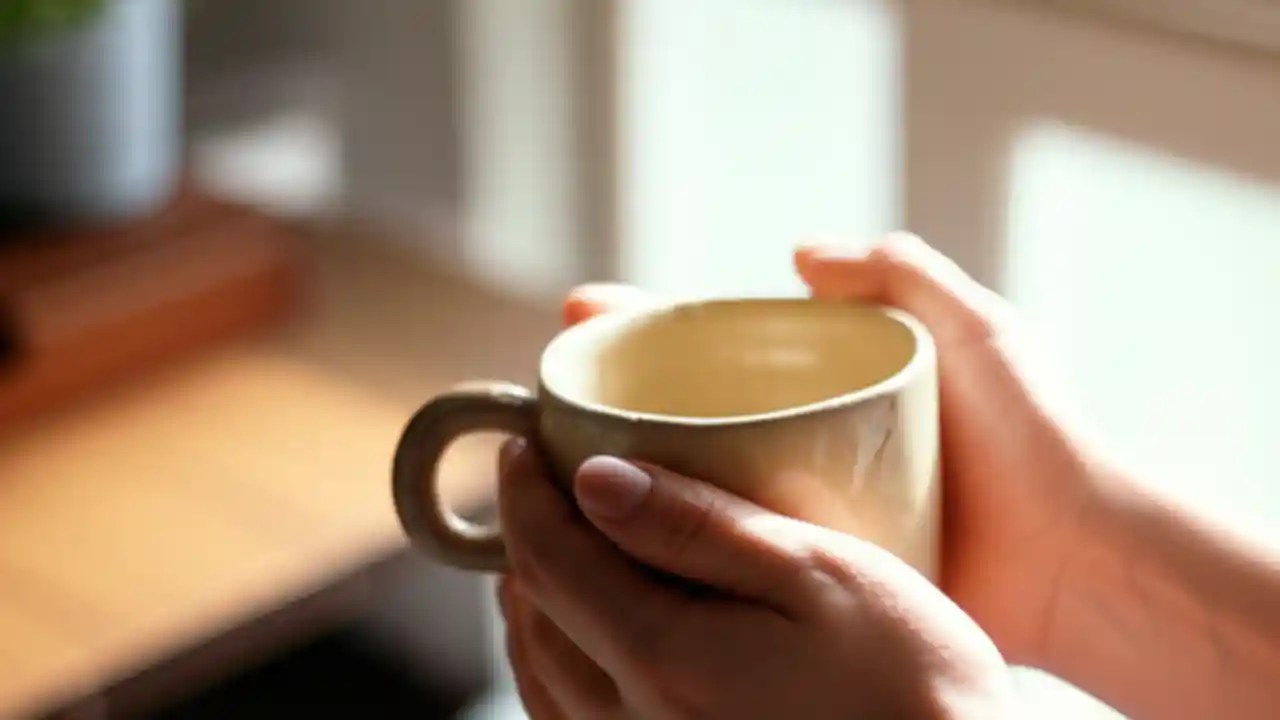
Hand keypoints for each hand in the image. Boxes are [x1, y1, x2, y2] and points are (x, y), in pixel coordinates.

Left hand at [498, 442, 1012, 718]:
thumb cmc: (912, 684)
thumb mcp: (816, 575)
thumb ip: (697, 526)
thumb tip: (594, 478)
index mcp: (661, 657)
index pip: (548, 559)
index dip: (522, 494)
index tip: (521, 445)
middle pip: (534, 617)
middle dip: (521, 542)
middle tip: (536, 487)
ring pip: (543, 677)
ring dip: (532, 605)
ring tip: (551, 551)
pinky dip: (557, 666)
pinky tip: (586, 642)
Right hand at [550, 233, 1099, 664]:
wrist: (1080, 562)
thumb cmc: (1037, 437)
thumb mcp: (977, 326)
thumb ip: (901, 272)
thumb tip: (794, 251)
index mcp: (831, 383)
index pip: (715, 344)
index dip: (643, 327)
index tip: (581, 312)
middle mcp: (802, 441)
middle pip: (684, 410)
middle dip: (611, 395)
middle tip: (550, 390)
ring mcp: (801, 507)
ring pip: (689, 481)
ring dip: (623, 472)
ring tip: (557, 466)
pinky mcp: (810, 572)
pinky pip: (726, 551)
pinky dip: (671, 542)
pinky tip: (617, 538)